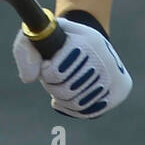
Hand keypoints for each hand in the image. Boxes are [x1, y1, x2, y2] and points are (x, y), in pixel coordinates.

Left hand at [13, 13, 131, 118]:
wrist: (92, 41)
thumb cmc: (62, 39)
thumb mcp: (41, 33)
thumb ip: (25, 47)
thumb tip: (29, 78)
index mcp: (87, 41)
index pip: (55, 73)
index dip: (46, 73)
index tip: (47, 66)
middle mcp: (105, 58)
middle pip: (66, 90)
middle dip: (53, 86)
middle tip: (53, 78)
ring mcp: (115, 76)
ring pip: (77, 103)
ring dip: (62, 98)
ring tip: (60, 86)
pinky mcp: (119, 92)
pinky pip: (89, 111)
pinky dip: (73, 108)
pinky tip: (69, 97)